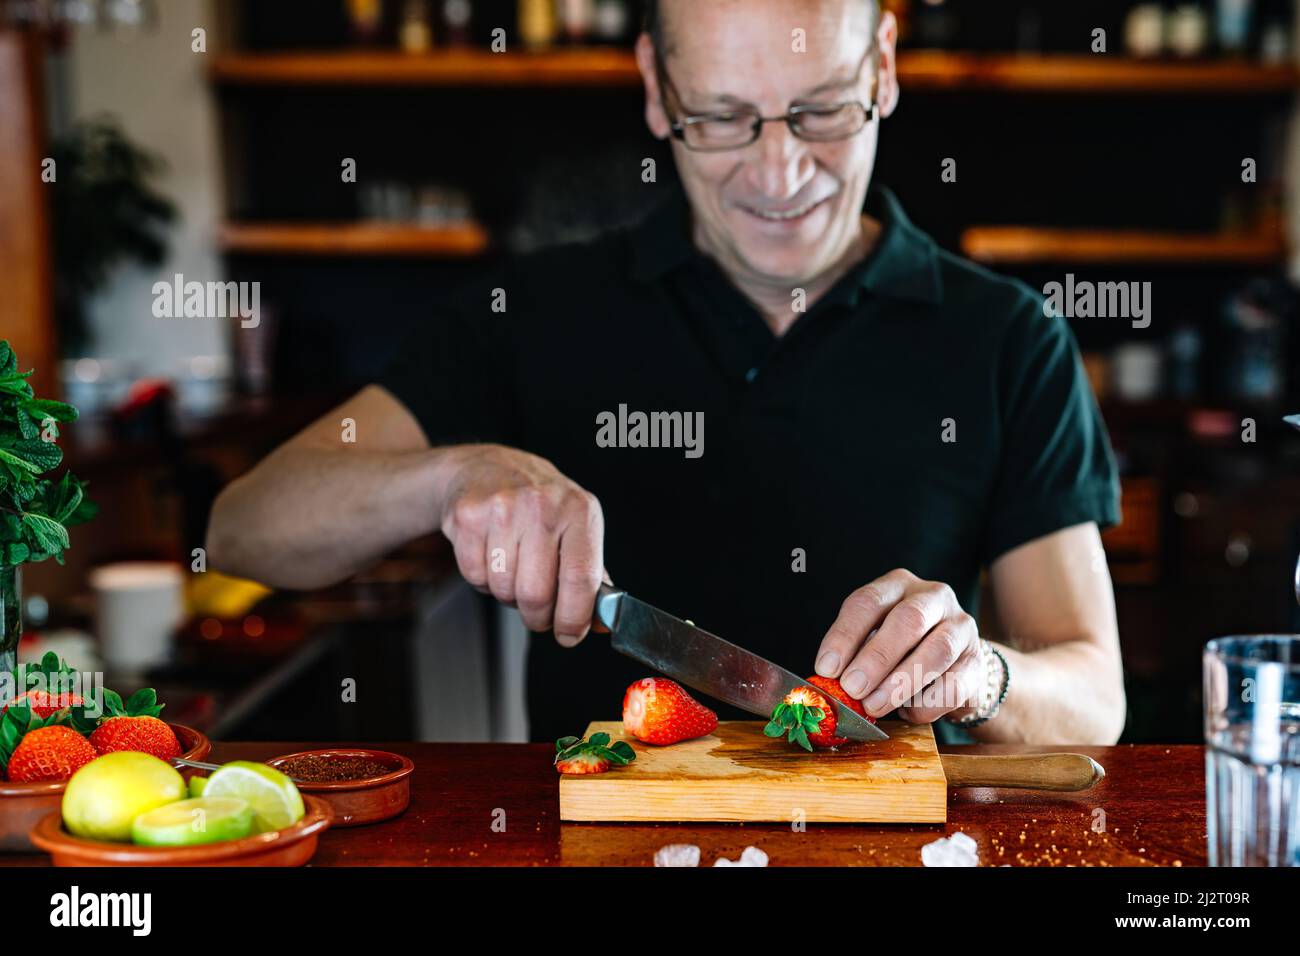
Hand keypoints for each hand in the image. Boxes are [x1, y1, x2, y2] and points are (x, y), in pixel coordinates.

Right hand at [437, 444, 605, 644]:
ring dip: (508, 595)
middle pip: (536, 593)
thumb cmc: (539, 505)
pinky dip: (483, 580)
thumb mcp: (575, 527)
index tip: (568, 635)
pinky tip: (491, 556)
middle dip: (536, 615)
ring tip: (513, 571)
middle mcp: (542, 505)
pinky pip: (474, 576)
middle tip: (537, 611)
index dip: (574, 617)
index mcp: (579, 510)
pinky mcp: (468, 516)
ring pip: (503, 588)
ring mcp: (502, 508)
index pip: (580, 578)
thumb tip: (599, 623)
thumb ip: (590, 576)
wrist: (487, 467)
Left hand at [813, 569, 982, 722]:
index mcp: (897, 586)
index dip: (845, 635)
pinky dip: (927, 703)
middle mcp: (933, 597)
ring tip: (874, 706)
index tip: (827, 668)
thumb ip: (854, 654)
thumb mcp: (873, 640)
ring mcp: (961, 627)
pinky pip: (955, 684)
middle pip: (908, 620)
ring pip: (937, 650)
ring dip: (901, 682)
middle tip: (852, 688)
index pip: (868, 602)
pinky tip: (907, 712)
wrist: (953, 664)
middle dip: (876, 657)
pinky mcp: (977, 661)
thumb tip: (830, 681)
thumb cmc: (901, 649)